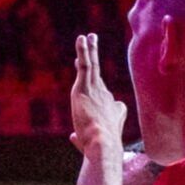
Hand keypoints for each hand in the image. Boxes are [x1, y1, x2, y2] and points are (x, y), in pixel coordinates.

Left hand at [68, 33, 124, 155]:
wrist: (103, 144)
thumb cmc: (96, 148)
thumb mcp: (86, 143)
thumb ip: (79, 139)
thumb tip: (72, 138)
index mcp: (112, 110)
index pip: (103, 95)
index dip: (97, 87)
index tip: (88, 80)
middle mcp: (107, 97)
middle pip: (98, 74)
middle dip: (95, 57)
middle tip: (93, 42)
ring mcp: (96, 90)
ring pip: (93, 66)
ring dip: (91, 49)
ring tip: (89, 36)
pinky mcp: (85, 87)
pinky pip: (86, 64)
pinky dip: (84, 50)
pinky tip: (82, 39)